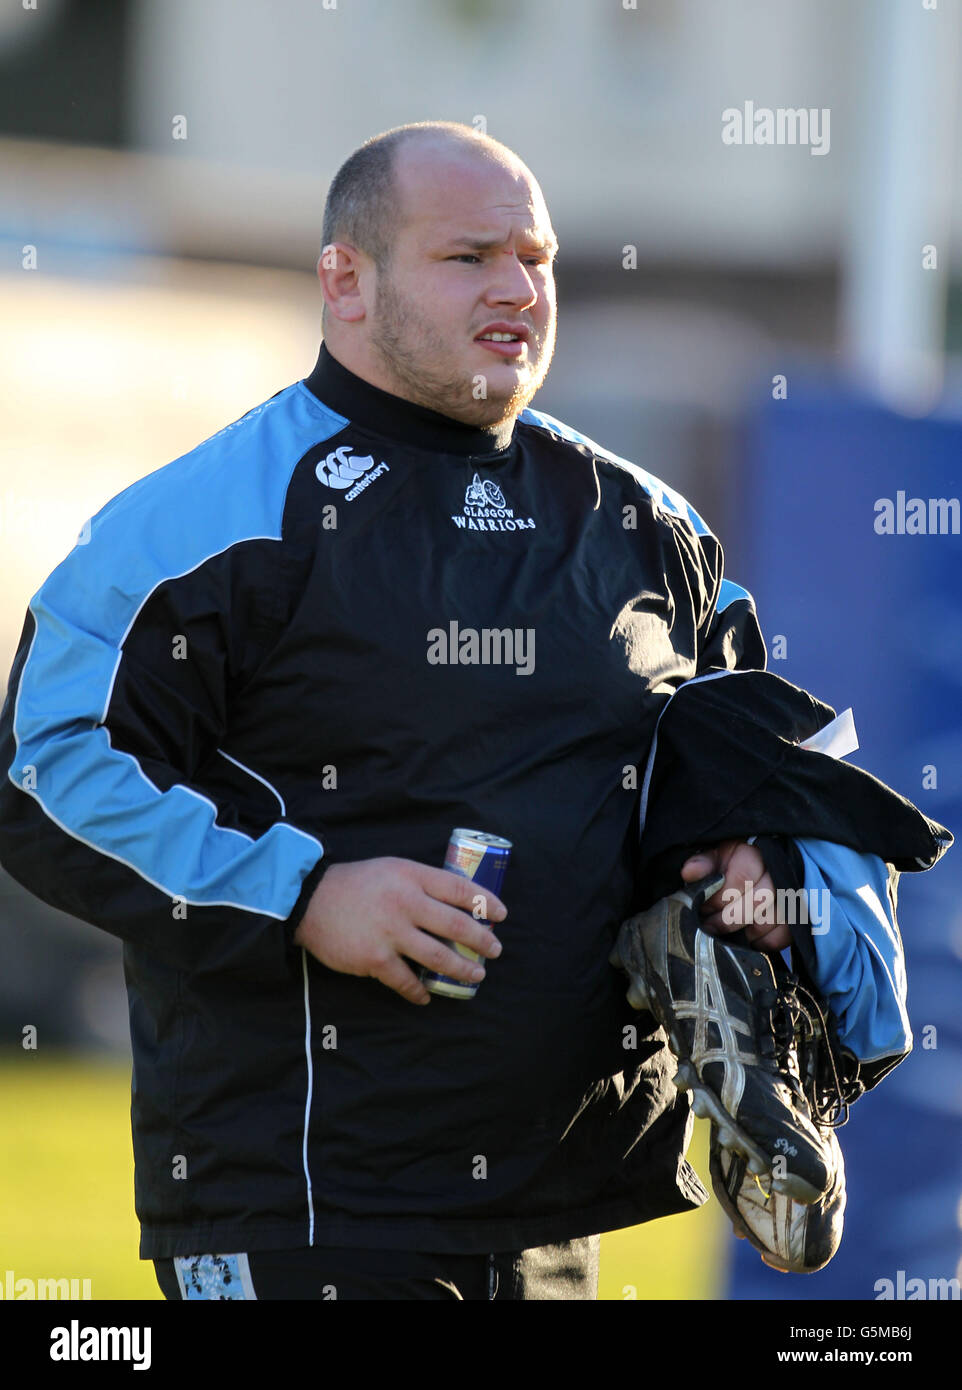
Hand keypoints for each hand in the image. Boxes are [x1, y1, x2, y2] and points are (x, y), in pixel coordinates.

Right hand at [293, 856, 505, 1004]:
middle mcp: (405, 903)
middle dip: (482, 941)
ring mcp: (390, 933)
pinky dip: (419, 992)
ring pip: (438, 957)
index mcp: (411, 876)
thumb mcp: (392, 869)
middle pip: (456, 926)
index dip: (486, 902)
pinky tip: (427, 996)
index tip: (502, 915)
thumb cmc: (356, 884)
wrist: (310, 900)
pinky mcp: (375, 959)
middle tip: (495, 950)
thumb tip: (457, 903)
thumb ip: (421, 883)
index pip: (460, 888)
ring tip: (476, 975)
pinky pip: (406, 981)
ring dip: (462, 969)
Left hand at [680, 839, 791, 952]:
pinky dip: (763, 942)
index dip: (720, 897)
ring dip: (744, 931)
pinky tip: (747, 938)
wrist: (754, 876)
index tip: (703, 908)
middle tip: (710, 926)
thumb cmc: (729, 867)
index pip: (742, 876)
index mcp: (753, 853)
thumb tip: (690, 872)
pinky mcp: (797, 916)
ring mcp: (791, 894)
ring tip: (726, 934)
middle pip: (758, 899)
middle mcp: (777, 871)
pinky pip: (784, 935)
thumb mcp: (715, 858)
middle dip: (728, 918)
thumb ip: (704, 863)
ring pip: (772, 918)